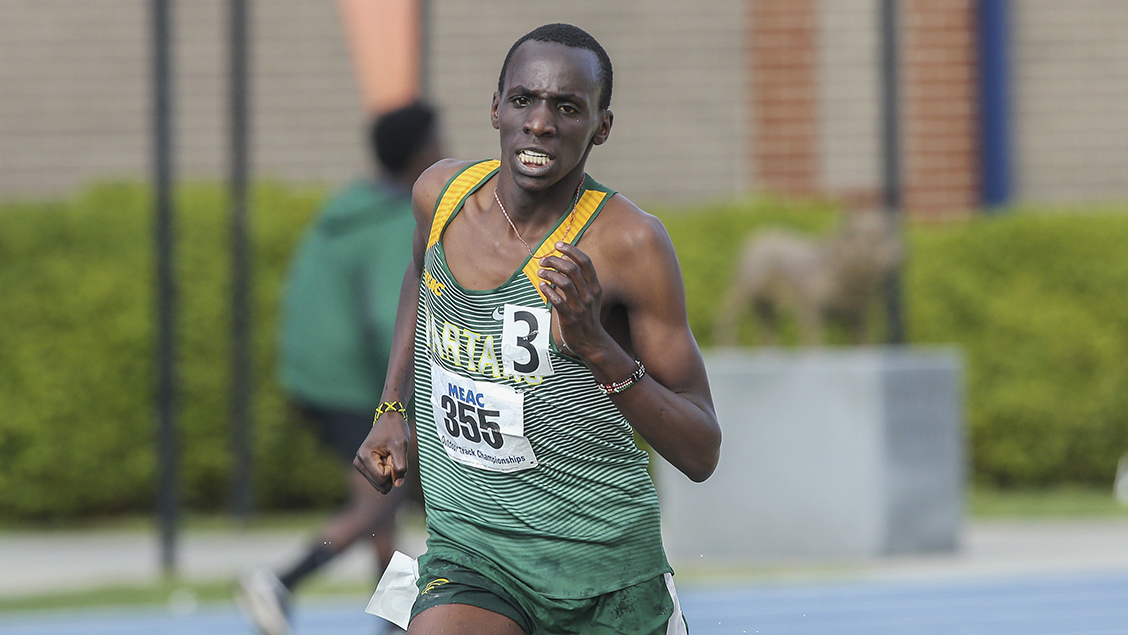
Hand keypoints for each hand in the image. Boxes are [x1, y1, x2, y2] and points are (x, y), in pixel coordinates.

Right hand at [353, 412, 410, 493]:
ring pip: (381, 484)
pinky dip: (387, 471)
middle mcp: (358, 462)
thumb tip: (398, 484)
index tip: (393, 454)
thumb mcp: (401, 446)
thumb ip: (401, 467)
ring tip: (389, 455)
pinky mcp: (364, 467)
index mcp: (365, 456)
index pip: (383, 479)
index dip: (394, 470)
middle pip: (381, 484)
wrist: (389, 419)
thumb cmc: (395, 430)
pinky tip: (386, 458)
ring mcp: (360, 465)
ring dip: (389, 471)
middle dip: (391, 473)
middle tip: (392, 455)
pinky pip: (380, 480)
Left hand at [537, 241, 605, 359]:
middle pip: (572, 269)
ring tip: (541, 273)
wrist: (592, 342)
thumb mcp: (592, 297)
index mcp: (595, 287)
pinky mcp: (569, 318)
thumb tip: (564, 261)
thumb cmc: (587, 316)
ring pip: (564, 283)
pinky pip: (557, 300)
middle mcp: (589, 295)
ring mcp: (580, 307)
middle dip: (555, 260)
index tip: (558, 245)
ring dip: (549, 274)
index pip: (585, 262)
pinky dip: (547, 290)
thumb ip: (582, 280)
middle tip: (544, 260)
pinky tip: (542, 286)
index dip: (571, 250)